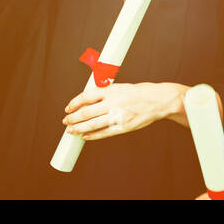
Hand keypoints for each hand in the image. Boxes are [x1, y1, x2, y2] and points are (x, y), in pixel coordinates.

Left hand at [62, 81, 183, 140]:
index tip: (68, 108)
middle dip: (73, 118)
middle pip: (86, 112)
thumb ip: (106, 93)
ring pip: (92, 124)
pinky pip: (103, 133)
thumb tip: (88, 100)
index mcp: (112, 90)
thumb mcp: (122, 87)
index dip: (75, 103)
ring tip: (71, 130)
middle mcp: (113, 103)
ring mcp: (117, 116)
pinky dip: (92, 136)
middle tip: (66, 121)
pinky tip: (85, 137)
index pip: (87, 96)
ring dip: (79, 128)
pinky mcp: (122, 127)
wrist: (158, 101)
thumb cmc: (139, 93)